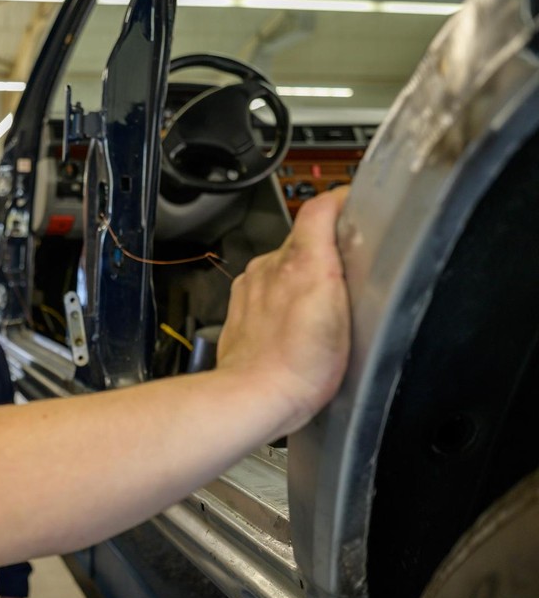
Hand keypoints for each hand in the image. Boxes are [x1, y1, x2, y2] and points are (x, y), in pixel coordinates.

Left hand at [217, 187, 351, 435]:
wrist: (256, 395)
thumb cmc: (300, 366)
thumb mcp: (340, 310)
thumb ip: (339, 264)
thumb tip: (343, 229)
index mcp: (301, 262)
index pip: (319, 209)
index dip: (340, 202)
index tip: (356, 205)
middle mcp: (271, 266)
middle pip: (302, 239)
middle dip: (326, 248)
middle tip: (350, 269)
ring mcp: (252, 284)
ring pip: (284, 264)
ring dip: (303, 275)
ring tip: (325, 303)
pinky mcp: (241, 303)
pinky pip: (267, 287)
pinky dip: (283, 295)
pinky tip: (297, 320)